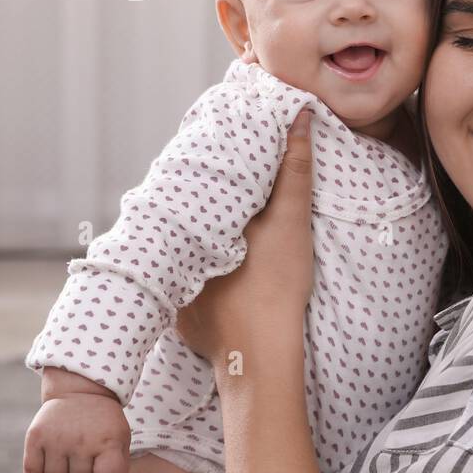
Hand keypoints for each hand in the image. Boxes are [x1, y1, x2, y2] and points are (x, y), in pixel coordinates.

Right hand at [23, 393, 131, 472]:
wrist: (82, 391)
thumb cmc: (104, 422)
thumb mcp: (120, 439)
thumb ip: (118, 469)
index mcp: (108, 440)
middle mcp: (81, 440)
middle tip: (86, 458)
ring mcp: (56, 438)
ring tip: (69, 460)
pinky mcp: (35, 437)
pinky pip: (32, 472)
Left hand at [178, 110, 313, 372]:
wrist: (260, 356)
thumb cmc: (276, 286)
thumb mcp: (290, 222)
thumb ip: (294, 169)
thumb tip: (297, 116)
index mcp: (199, 223)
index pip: (201, 185)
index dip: (215, 168)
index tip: (226, 149)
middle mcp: (178, 251)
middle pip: (191, 217)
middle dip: (206, 204)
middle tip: (229, 190)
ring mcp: (175, 286)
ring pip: (186, 250)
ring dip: (199, 239)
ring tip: (224, 228)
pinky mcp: (181, 316)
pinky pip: (186, 285)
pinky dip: (200, 276)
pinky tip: (221, 277)